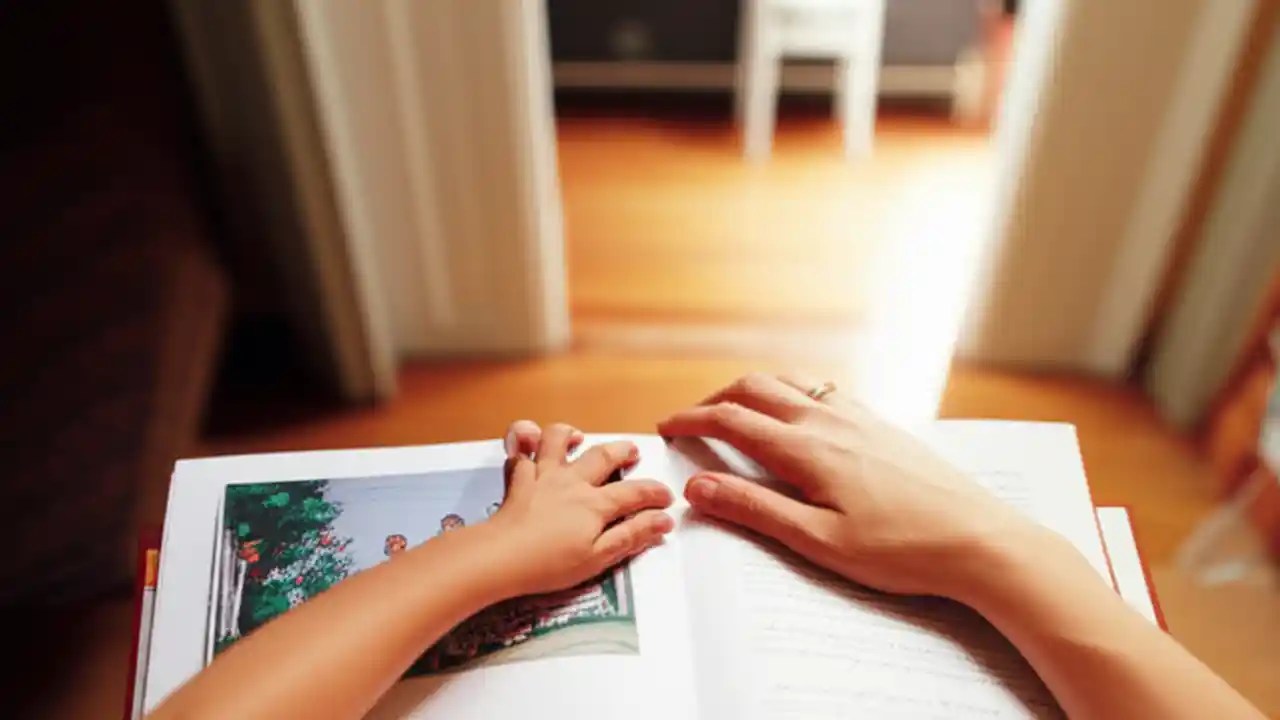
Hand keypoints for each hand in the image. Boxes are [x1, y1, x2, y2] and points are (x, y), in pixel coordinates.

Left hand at [486, 421, 674, 595]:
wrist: (499, 557)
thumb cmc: (550, 564)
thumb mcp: (598, 557)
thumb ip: (631, 535)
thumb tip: (664, 520)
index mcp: (595, 503)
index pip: (635, 493)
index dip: (655, 493)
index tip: (667, 499)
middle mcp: (572, 481)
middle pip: (602, 455)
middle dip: (622, 450)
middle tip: (632, 451)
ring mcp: (542, 475)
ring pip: (555, 439)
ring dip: (568, 433)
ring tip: (576, 437)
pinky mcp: (517, 479)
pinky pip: (519, 453)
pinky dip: (522, 445)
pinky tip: (528, 449)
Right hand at [658, 374, 1044, 599]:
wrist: (979, 539)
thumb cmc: (901, 550)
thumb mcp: (819, 542)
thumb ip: (756, 510)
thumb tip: (698, 487)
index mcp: (806, 448)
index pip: (730, 419)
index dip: (690, 420)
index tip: (664, 428)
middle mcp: (828, 420)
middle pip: (754, 387)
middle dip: (713, 398)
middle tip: (690, 421)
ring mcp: (858, 416)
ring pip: (788, 383)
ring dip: (751, 391)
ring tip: (733, 413)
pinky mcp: (880, 424)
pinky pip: (822, 392)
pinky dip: (789, 394)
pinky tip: (795, 417)